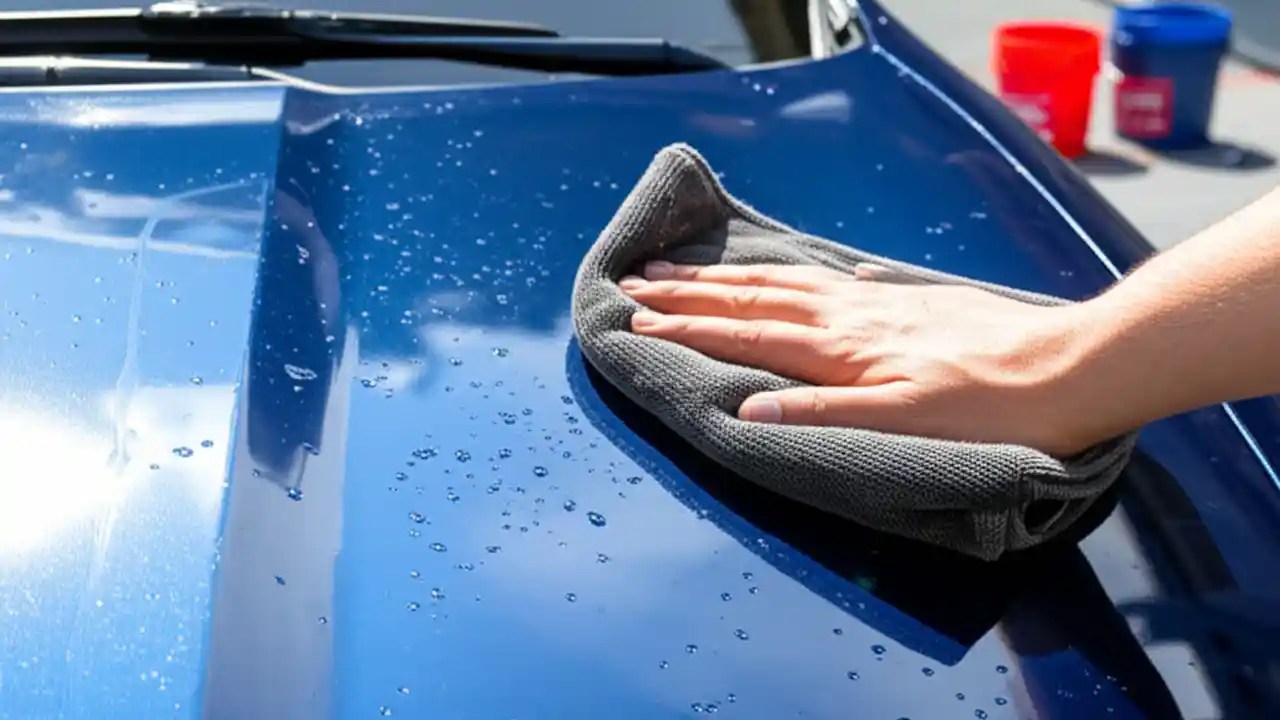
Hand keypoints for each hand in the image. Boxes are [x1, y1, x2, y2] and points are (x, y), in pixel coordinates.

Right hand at [621, 261, 1098, 456]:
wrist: (1069, 364)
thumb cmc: (992, 406)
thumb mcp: (907, 422)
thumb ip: (824, 412)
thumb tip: (748, 407)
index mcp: (844, 347)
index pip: (747, 332)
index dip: (687, 324)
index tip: (635, 312)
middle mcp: (852, 314)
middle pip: (756, 296)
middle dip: (691, 289)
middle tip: (639, 278)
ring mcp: (880, 302)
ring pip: (790, 281)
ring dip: (732, 275)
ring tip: (692, 266)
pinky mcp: (908, 299)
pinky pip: (832, 279)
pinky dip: (799, 274)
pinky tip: (802, 273)